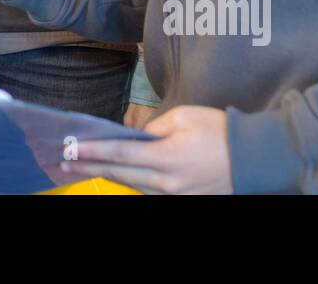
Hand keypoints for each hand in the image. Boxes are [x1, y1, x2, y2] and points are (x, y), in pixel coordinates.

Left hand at [62, 105, 231, 193]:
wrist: (254, 160)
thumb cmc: (220, 133)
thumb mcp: (185, 117)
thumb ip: (155, 128)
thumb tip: (138, 137)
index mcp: (166, 158)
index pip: (120, 153)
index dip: (92, 151)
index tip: (70, 147)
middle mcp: (166, 182)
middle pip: (119, 173)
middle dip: (89, 165)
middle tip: (63, 159)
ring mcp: (172, 195)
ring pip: (130, 184)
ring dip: (104, 173)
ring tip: (79, 166)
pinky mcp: (180, 199)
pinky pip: (146, 190)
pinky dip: (127, 180)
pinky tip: (113, 172)